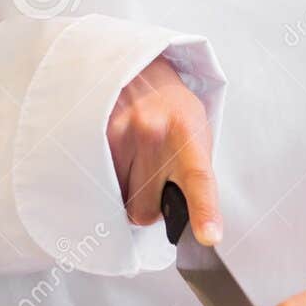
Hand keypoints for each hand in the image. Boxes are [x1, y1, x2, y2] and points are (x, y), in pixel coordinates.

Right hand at [107, 53, 222, 244]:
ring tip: (135, 161)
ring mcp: (121, 134)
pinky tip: (118, 155)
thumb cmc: (173, 110)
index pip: (199, 179)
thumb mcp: (195, 134)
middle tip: (153, 178)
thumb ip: (192, 177)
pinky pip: (99, 184)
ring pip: (118, 201)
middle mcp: (154, 134)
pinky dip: (109, 179)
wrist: (140, 69)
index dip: (204, 211)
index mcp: (187, 135)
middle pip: (144, 211)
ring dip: (126, 192)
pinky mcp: (96, 135)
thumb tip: (189, 224)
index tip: (208, 236)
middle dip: (147, 205)